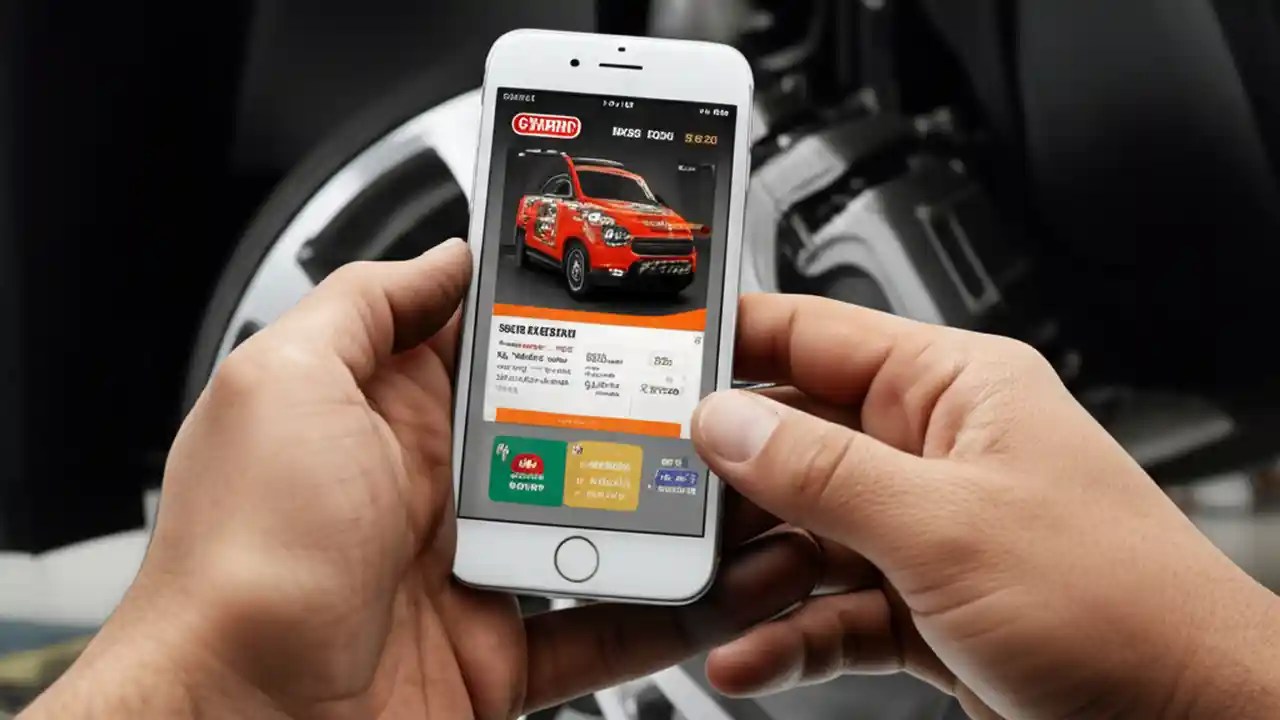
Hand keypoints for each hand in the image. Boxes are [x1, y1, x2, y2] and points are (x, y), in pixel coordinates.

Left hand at [23, 242, 820, 719]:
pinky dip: (660, 612)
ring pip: (594, 525)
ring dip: (661, 508)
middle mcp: (428, 488)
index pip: (489, 342)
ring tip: (730, 481)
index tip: (631, 294)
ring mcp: (468, 572)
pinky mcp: (498, 653)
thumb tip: (443, 256)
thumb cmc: (240, 560)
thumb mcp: (281, 383)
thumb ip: (364, 306)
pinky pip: (600, 627)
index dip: (557, 315)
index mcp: (382, 413)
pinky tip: (707, 586)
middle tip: (707, 387)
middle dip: (632, 407)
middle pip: (560, 430)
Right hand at [692, 295, 1279, 719]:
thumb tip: (726, 422)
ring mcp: (925, 531)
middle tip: (663, 507)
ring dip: (753, 572)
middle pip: (795, 443)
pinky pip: (830, 606)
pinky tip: (749, 654)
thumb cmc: (1122, 606)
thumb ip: (823, 472)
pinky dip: (787, 633)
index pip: (816, 335)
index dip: (732, 346)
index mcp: (954, 388)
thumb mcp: (946, 526)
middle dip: (731, 483)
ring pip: (805, 534)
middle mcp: (935, 451)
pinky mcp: (921, 604)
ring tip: (706, 597)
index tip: (656, 368)